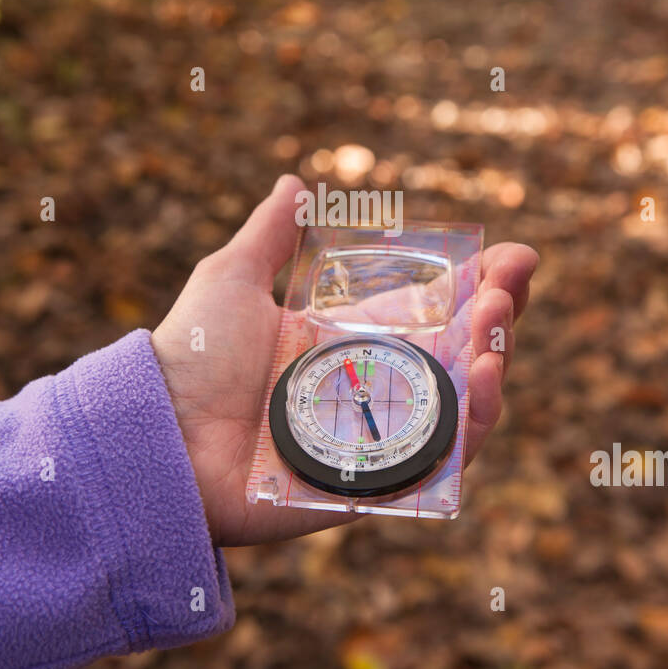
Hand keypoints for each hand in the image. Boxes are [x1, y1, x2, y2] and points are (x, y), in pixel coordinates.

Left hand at [151, 175, 537, 546]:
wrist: (156, 432)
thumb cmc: (188, 358)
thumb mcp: (231, 279)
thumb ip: (269, 237)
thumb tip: (292, 183)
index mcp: (348, 342)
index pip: (434, 311)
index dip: (478, 283)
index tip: (511, 255)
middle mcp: (372, 389)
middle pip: (459, 356)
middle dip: (495, 316)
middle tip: (508, 281)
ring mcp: (377, 437)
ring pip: (459, 406)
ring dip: (491, 363)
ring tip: (495, 322)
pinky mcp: (373, 485)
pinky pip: (439, 463)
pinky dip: (470, 428)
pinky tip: (482, 381)